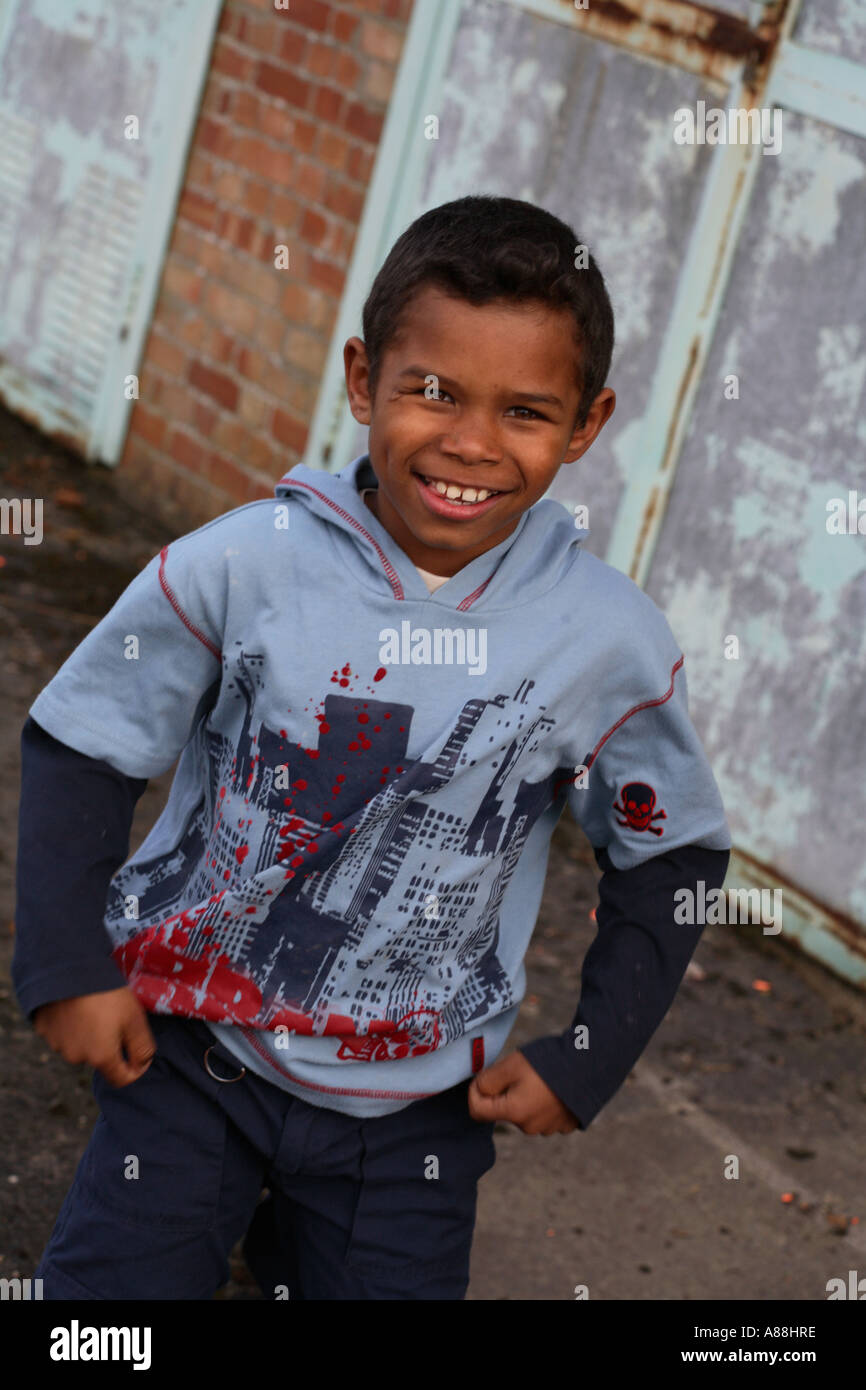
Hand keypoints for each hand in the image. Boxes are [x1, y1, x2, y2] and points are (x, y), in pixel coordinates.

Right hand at [34, 987, 156, 1087]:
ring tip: (94, 1007)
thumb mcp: (135, 1018)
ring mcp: (57, 1044)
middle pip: (100, 1058)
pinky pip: (62, 1032)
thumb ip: (143, 1047)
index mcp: (101, 1057)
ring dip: (89, 1034)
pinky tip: (76, 1005)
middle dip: (110, 1044)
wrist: (69, 969)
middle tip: (114, 1016)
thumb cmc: (107, 995)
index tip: (140, 1052)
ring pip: (80, 1045)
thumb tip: (142, 1064)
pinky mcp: (44, 1029)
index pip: (121, 1079)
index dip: (136, 1068)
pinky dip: (71, 1024)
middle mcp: (77, 1057)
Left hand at [467, 1050, 578, 1134]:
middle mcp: (530, 1127)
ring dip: (524, 1096)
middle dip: (504, 1092)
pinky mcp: (565, 1125)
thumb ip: (488, 1080)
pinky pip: (544, 1115)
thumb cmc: (549, 1063)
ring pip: (524, 1113)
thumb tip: (479, 1090)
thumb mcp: (511, 1064)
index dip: (474, 1091)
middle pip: (503, 1111)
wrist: (591, 1064)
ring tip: (540, 1076)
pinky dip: (543, 1102)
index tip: (482, 1076)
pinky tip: (554, 1086)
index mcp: (514, 1113)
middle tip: (519, 1070)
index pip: (477, 1111)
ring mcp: (549, 1128)